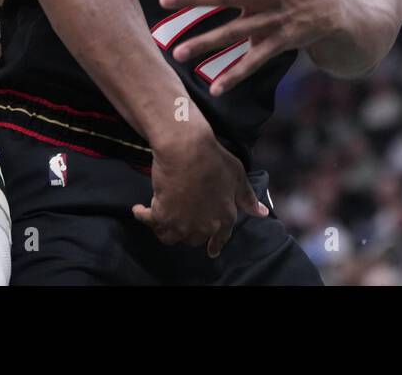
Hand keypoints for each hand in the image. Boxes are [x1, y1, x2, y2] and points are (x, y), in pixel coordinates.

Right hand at [132, 123, 267, 256]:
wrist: (187, 150)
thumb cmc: (215, 159)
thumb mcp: (238, 176)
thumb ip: (248, 198)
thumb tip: (262, 213)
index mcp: (225, 217)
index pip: (221, 238)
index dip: (215, 244)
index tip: (211, 250)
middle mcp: (204, 226)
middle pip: (194, 240)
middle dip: (189, 232)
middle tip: (182, 220)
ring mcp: (182, 223)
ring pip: (170, 237)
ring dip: (165, 229)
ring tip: (160, 219)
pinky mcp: (161, 215)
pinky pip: (150, 223)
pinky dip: (142, 216)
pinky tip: (138, 209)